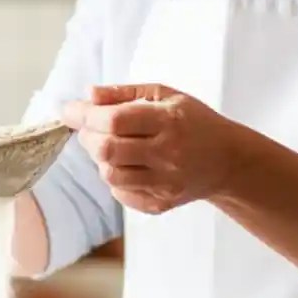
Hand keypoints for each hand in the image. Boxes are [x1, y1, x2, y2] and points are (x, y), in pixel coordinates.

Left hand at [62, 84, 245, 214]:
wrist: (228, 160)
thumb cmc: (193, 122)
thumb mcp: (165, 95)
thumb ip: (124, 93)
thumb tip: (87, 95)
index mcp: (170, 121)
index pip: (115, 121)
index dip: (85, 116)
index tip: (70, 110)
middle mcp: (169, 154)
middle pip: (107, 150)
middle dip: (88, 137)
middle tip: (90, 128)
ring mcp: (165, 183)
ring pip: (109, 175)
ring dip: (100, 159)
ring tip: (111, 146)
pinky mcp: (161, 204)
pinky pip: (121, 193)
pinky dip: (115, 179)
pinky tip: (128, 166)